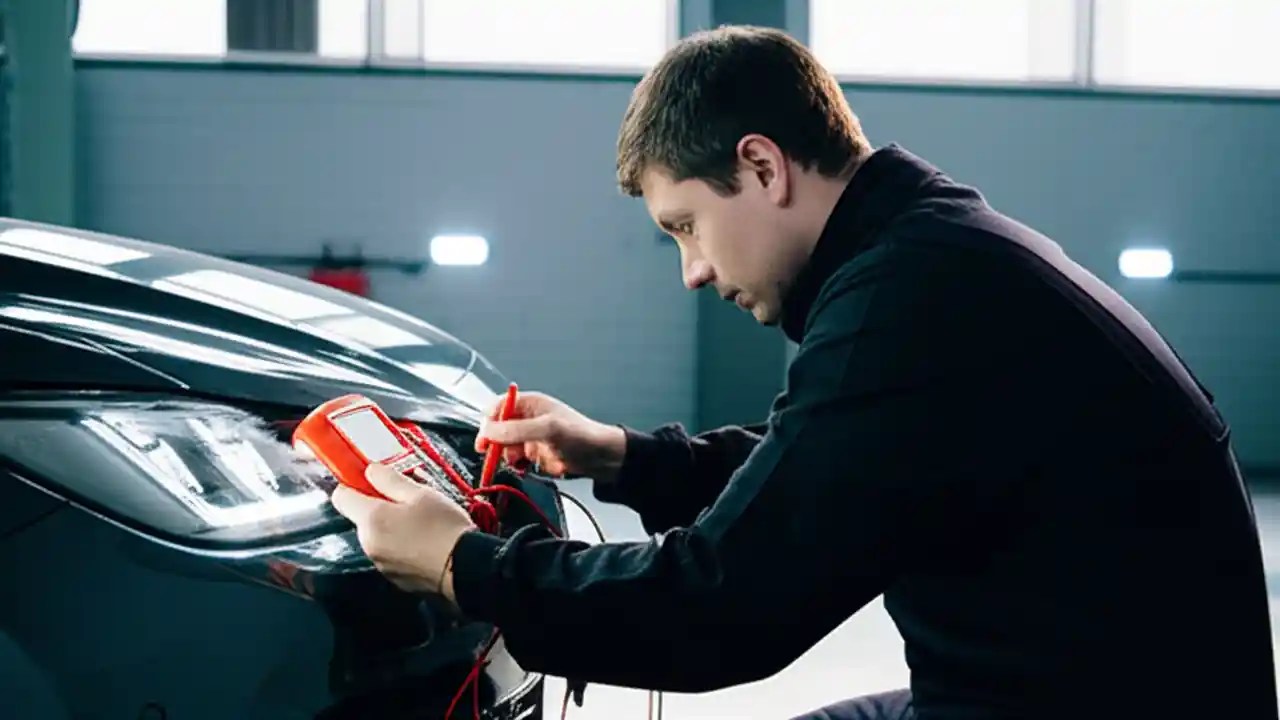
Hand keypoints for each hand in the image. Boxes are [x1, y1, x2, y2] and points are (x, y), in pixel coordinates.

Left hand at [330, 463, 477, 602]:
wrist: (466, 568)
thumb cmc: (445, 527)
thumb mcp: (421, 494)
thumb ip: (389, 480)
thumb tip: (370, 471)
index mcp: (371, 518)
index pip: (340, 496)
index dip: (353, 484)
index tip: (369, 479)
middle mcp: (368, 543)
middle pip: (361, 517)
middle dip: (378, 507)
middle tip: (408, 501)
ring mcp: (379, 563)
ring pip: (376, 536)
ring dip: (391, 527)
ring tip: (421, 524)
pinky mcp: (393, 577)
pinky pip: (389, 554)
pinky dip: (400, 547)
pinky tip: (424, 543)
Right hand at [475, 390, 626, 483]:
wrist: (602, 458)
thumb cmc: (580, 435)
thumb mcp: (547, 429)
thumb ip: (515, 430)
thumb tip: (487, 431)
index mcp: (530, 404)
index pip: (498, 407)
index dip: (488, 422)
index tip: (483, 440)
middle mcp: (528, 419)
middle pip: (498, 429)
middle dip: (496, 443)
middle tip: (494, 455)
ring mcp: (531, 437)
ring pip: (505, 447)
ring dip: (508, 456)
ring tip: (521, 462)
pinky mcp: (536, 454)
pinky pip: (517, 460)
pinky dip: (519, 466)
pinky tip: (527, 467)